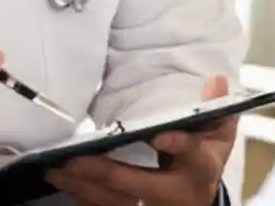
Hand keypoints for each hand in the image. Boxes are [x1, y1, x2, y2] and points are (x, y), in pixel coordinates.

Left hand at [45, 75, 236, 205]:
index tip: (158, 135)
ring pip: (116, 203)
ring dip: (83, 186)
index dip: (178, 144)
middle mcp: (177, 193)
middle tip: (75, 158)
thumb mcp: (218, 132)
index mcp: (200, 168)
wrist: (200, 196)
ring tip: (56, 169)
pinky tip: (63, 181)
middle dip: (105, 172)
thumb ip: (217, 107)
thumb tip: (216, 80)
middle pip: (139, 185)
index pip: (192, 154)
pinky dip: (83, 195)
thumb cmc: (204, 156)